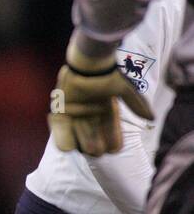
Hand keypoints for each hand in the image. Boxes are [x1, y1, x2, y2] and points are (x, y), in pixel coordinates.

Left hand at [48, 39, 153, 155]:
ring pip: (78, 138)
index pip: (110, 131)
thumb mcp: (125, 90)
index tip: (114, 147)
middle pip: (94, 138)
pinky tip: (69, 146)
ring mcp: (75, 113)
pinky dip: (64, 139)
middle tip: (98, 149)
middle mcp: (90, 114)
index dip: (112, 139)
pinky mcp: (61, 111)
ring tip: (88, 146)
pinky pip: (61, 131)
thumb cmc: (106, 76)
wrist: (87, 64)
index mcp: (104, 110)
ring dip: (83, 143)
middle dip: (96, 144)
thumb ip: (137, 104)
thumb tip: (152, 118)